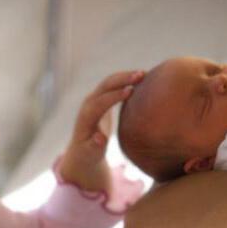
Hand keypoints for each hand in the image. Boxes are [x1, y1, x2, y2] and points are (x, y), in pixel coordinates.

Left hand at [59, 70, 143, 192]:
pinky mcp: (101, 98)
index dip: (114, 96)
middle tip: (141, 75)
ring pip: (109, 82)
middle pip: (104, 86)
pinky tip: (141, 78)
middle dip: (121, 79)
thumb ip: (94, 146)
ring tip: (144, 74)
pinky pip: (113, 84)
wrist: (82, 149)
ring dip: (125, 76)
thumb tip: (99, 138)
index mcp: (86, 117)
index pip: (100, 102)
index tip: (130, 91)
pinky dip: (125, 79)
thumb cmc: (88, 153)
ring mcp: (94, 99)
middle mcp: (88, 104)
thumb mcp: (90, 153)